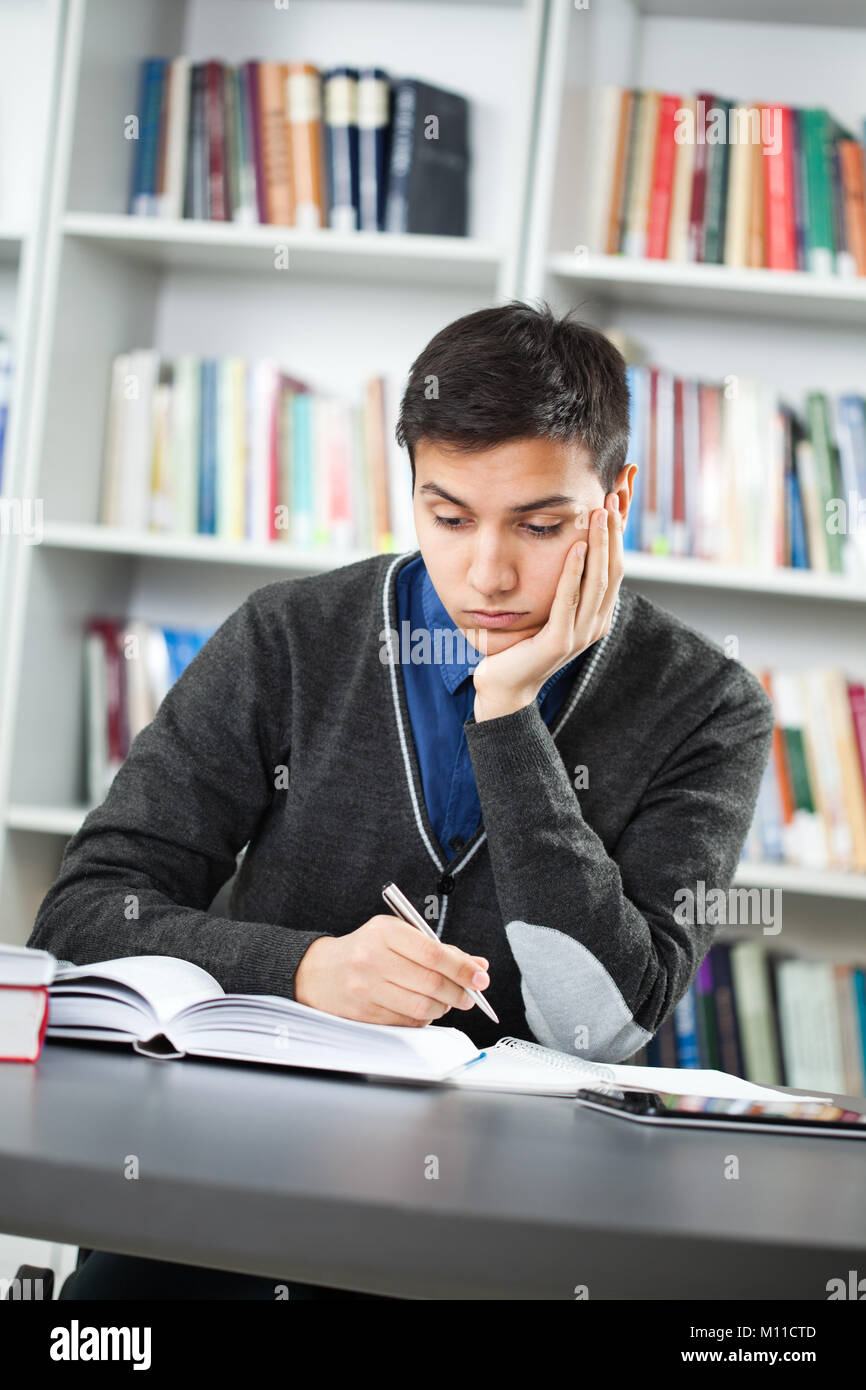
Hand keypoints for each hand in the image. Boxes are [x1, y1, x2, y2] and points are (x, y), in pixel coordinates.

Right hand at [294, 915, 490, 1025]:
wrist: (319, 972)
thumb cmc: (365, 950)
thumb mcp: (398, 936)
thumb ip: (439, 949)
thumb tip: (478, 966)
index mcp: (384, 932)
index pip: (432, 952)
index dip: (461, 968)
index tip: (480, 977)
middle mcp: (372, 958)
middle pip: (430, 982)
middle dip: (459, 992)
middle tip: (470, 995)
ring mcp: (366, 988)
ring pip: (421, 1006)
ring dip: (443, 1007)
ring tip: (447, 1002)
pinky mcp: (363, 1012)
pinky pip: (406, 1020)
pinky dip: (423, 1017)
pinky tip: (424, 1009)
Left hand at [472, 494, 623, 721]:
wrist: (503, 685)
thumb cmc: (522, 641)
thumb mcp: (548, 605)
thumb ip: (564, 581)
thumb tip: (571, 541)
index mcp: (597, 613)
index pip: (615, 563)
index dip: (620, 529)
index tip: (620, 494)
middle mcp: (595, 623)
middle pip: (613, 568)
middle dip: (615, 529)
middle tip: (615, 493)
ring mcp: (580, 634)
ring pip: (598, 582)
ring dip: (600, 544)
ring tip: (600, 512)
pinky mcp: (559, 642)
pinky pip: (569, 601)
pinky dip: (574, 573)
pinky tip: (575, 547)